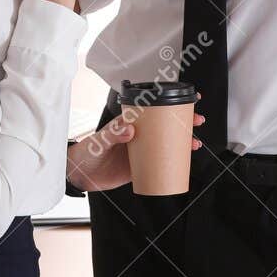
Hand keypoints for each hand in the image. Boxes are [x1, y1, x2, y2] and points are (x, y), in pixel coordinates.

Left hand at [66, 101, 206, 191]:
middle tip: (197, 122)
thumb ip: (113, 134)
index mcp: (129, 123)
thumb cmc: (86, 152)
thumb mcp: (99, 141)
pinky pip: (159, 164)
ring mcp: (140, 151)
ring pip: (165, 145)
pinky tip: (181, 165)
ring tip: (194, 144)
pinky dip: (172, 164)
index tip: (185, 100)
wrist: (80, 175)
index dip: (169, 104)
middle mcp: (137, 135)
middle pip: (164, 126)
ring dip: (181, 144)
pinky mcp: (139, 168)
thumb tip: (129, 130)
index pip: (152, 110)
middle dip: (182, 122)